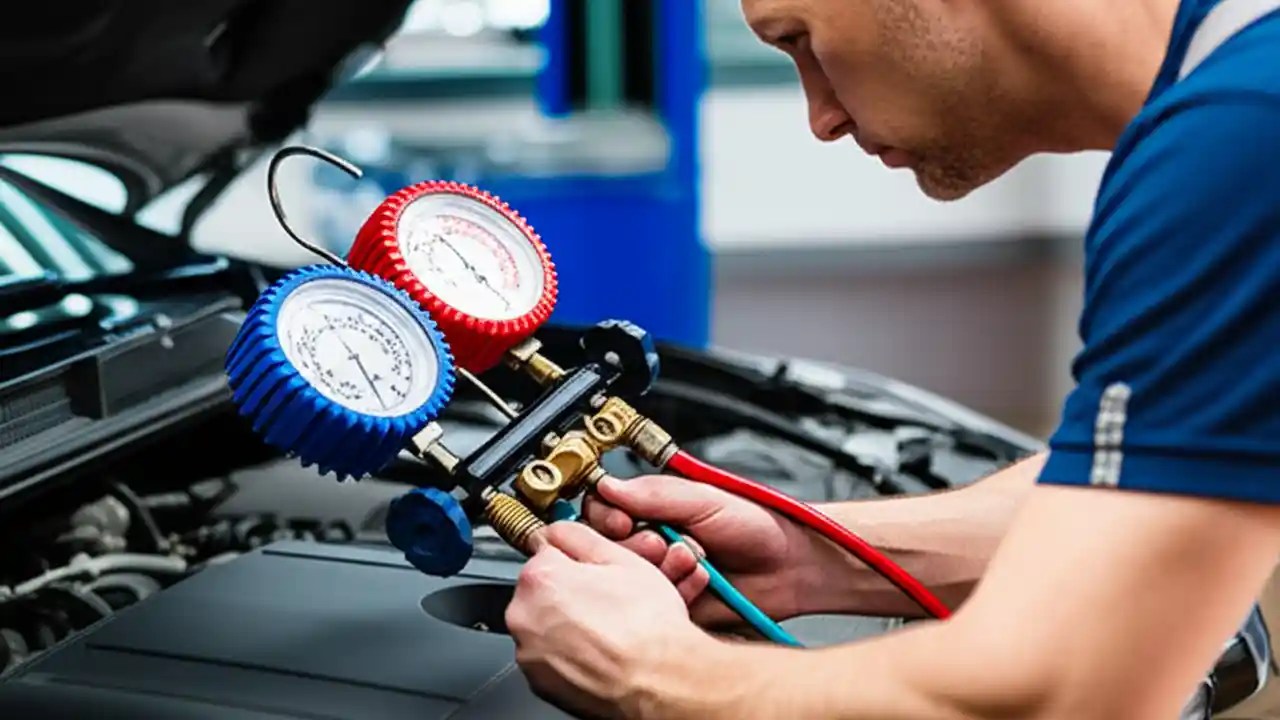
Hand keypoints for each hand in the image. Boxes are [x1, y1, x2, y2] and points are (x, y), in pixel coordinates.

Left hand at [505, 521, 709, 718]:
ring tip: (607, 628)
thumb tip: (561, 529)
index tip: (591, 570)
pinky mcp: (539, 682)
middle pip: (543, 589)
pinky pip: (550, 656)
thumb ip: (578, 536)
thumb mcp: (620, 559)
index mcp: (540, 577)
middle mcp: (524, 615)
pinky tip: (598, 650)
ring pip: (546, 624)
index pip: (546, 551)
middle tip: (607, 600)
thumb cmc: (647, 626)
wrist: (659, 681)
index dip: (576, 559)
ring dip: (568, 623)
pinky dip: (568, 652)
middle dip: (570, 590)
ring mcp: (529, 652)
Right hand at [583, 475, 833, 627]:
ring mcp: (662, 575)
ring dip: (658, 569)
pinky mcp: (673, 604)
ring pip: (628, 578)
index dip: (606, 517)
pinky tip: (700, 581)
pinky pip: (653, 604)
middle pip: (609, 547)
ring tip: (691, 559)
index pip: (605, 509)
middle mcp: (654, 540)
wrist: (793, 565)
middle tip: (659, 542)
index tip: (621, 522)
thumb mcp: (706, 498)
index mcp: (655, 508)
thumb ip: (656, 494)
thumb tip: (608, 485)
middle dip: (634, 546)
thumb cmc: (759, 523)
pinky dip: (675, 591)